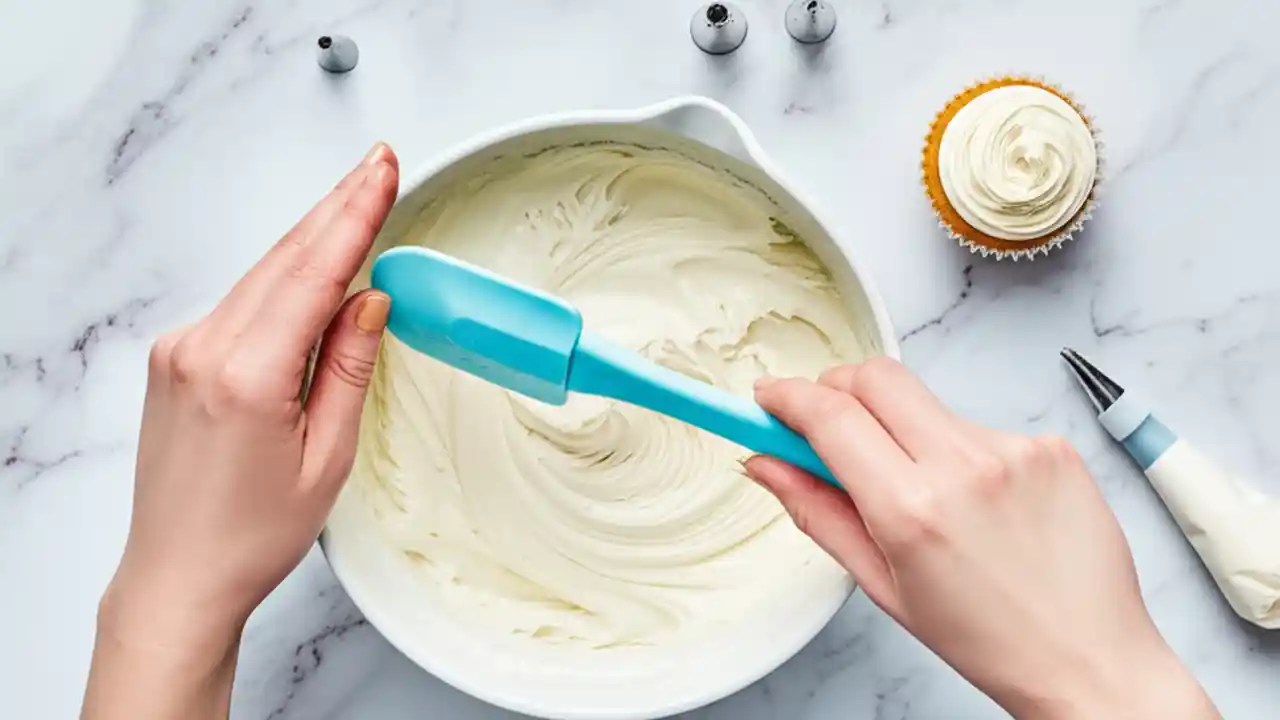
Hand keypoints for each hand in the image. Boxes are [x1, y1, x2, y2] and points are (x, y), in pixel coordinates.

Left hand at [83, 143, 398, 719]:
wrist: (177, 574)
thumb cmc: (253, 533)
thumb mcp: (327, 456)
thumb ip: (347, 366)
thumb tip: (368, 297)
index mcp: (245, 376)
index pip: (313, 274)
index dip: (354, 217)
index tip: (382, 173)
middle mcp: (202, 349)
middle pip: (284, 259)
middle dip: (336, 207)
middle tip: (377, 163)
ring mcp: (180, 349)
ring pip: (261, 276)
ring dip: (312, 238)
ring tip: (357, 199)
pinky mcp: (174, 356)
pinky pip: (241, 302)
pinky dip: (283, 278)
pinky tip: (314, 264)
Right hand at [745, 358, 1218, 719]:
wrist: (1089, 659)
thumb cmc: (989, 639)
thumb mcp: (883, 585)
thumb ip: (818, 513)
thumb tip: (766, 465)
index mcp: (912, 510)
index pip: (830, 415)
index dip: (787, 397)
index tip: (769, 398)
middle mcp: (965, 467)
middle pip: (876, 377)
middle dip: (839, 388)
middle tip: (831, 425)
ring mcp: (1015, 449)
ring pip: (928, 404)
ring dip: (906, 429)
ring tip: (929, 494)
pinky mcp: (1051, 445)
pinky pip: (980, 426)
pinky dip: (963, 452)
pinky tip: (981, 502)